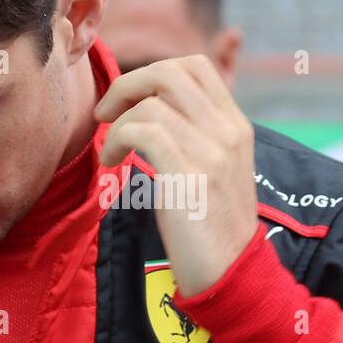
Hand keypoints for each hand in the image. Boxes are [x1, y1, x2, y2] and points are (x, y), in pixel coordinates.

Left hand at [95, 54, 257, 296]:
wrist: (232, 275)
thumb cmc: (213, 227)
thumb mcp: (217, 170)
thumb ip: (197, 137)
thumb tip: (152, 110)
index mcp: (235, 126)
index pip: (196, 67)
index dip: (152, 73)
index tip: (131, 100)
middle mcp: (227, 132)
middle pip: (170, 73)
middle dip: (127, 85)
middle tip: (107, 113)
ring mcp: (212, 154)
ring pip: (151, 103)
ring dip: (117, 122)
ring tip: (111, 150)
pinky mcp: (190, 178)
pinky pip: (143, 131)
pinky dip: (117, 139)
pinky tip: (112, 161)